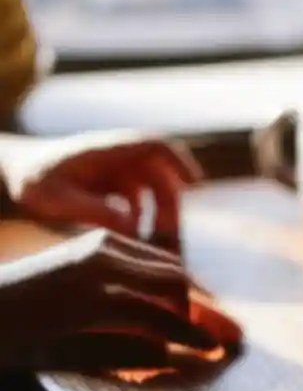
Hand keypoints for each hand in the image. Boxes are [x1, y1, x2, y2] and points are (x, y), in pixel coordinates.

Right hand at [0, 229, 240, 370]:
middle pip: (174, 279)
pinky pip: (153, 319)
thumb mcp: (76, 301)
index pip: (163, 266)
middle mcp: (102, 251)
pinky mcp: (92, 301)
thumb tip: (170, 339)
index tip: (210, 325)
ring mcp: (98, 274)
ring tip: (216, 348)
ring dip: (196, 327)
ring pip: (170, 296)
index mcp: (100, 244)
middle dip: (201, 311)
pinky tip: (199, 351)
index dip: (189, 299)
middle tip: (221, 340)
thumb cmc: (22, 318)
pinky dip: (182, 335)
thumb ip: (120, 307)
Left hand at [5, 132, 201, 253]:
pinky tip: (135, 240)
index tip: (196, 186)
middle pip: (161, 176)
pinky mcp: (113, 188)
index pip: (155, 146)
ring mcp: (117, 172)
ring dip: (160, 216)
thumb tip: (132, 226)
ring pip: (154, 191)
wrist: (13, 173)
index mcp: (107, 151)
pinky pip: (140, 203)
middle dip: (171, 206)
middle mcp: (118, 158)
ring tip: (156, 244)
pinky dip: (143, 221)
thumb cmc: (31, 181)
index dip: (180, 162)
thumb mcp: (55, 199)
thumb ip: (92, 210)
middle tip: (171, 238)